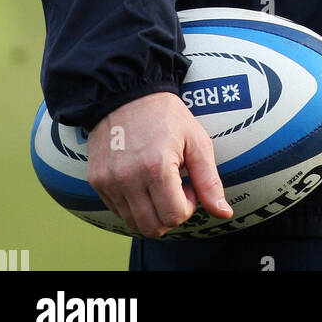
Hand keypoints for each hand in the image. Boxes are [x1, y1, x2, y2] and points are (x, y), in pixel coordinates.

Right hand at [86, 91, 233, 238]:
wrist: (126, 93)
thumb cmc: (166, 116)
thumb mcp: (196, 141)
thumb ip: (209, 181)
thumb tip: (224, 213)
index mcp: (156, 167)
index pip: (174, 216)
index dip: (188, 206)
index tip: (188, 184)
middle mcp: (128, 179)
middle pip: (152, 228)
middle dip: (170, 215)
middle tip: (175, 188)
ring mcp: (109, 181)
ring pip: (134, 224)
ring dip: (151, 212)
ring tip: (158, 184)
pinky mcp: (97, 181)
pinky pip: (118, 211)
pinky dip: (133, 206)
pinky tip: (141, 180)